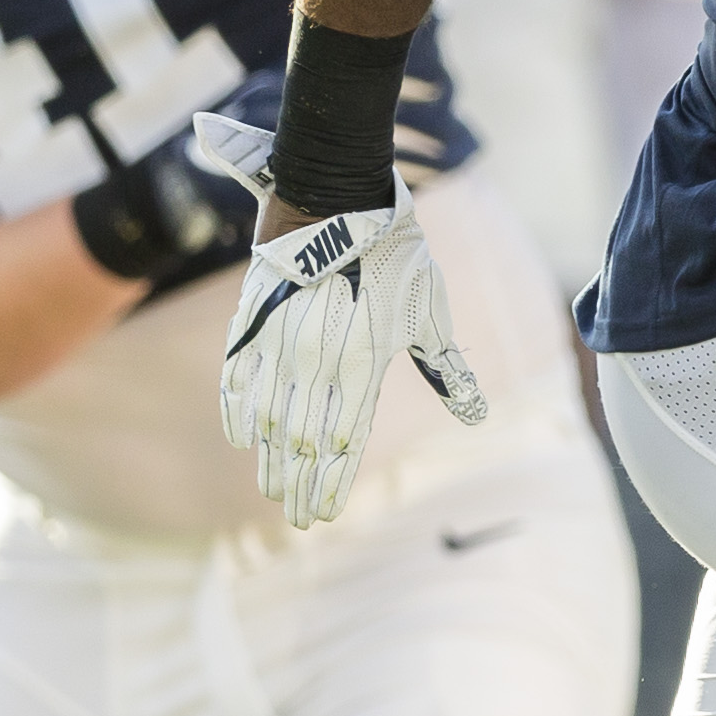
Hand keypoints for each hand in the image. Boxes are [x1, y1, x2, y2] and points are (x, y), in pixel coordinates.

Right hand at [214, 201, 483, 532]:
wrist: (340, 195)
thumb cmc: (396, 253)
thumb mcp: (429, 313)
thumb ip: (445, 370)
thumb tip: (476, 418)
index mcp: (363, 364)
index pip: (345, 442)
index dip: (332, 484)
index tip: (323, 515)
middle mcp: (318, 362)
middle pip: (304, 441)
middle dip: (301, 485)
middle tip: (297, 519)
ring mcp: (281, 343)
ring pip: (271, 417)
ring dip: (271, 459)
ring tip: (274, 490)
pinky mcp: (256, 321)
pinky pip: (239, 376)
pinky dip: (239, 409)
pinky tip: (243, 438)